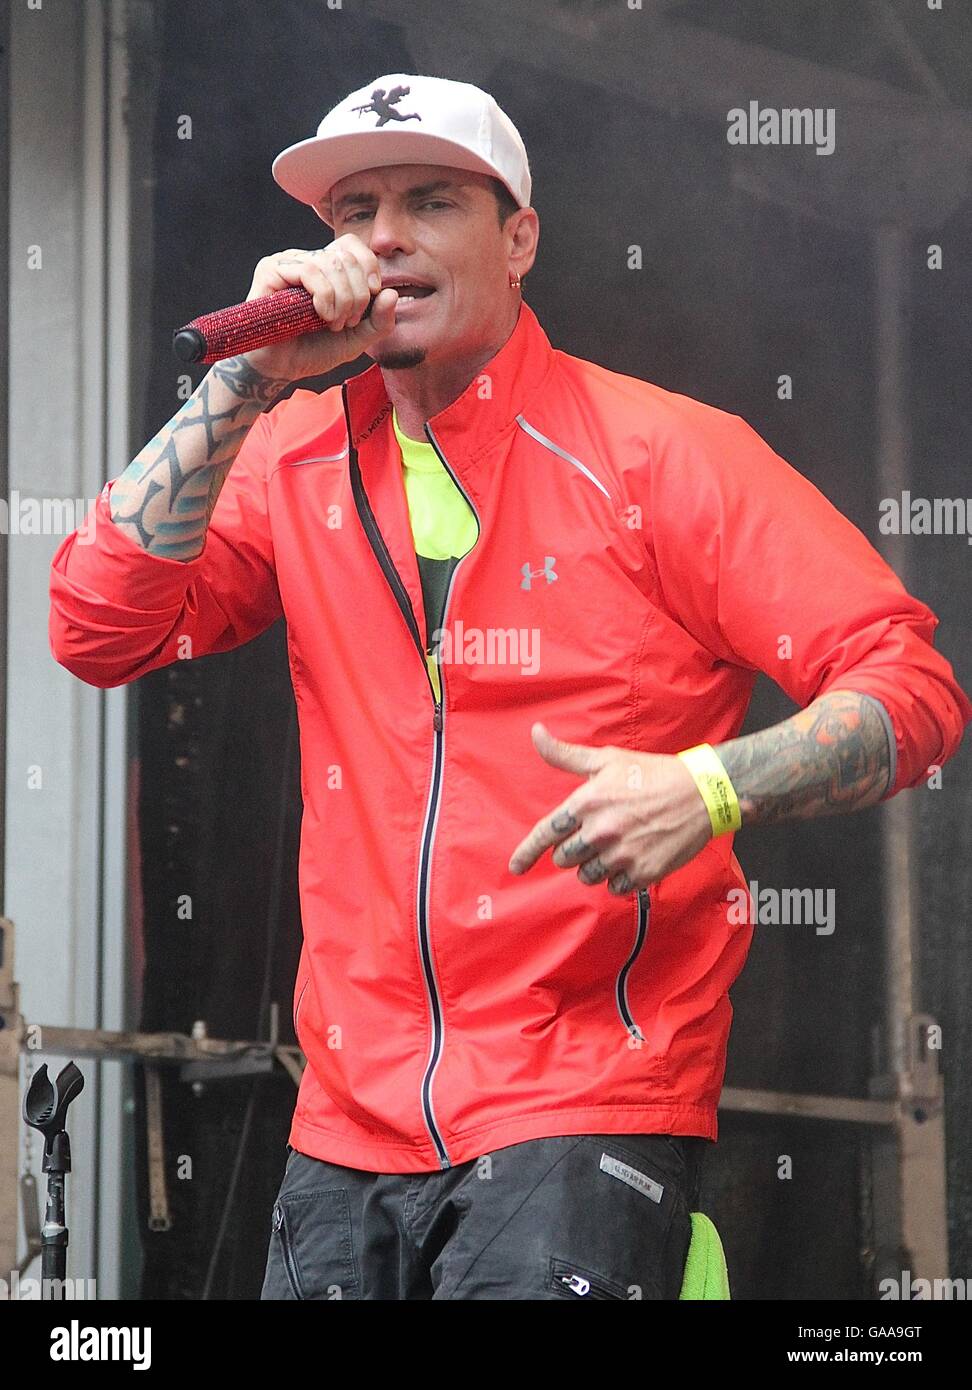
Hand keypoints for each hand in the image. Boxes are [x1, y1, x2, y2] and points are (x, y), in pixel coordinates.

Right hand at [240, 236, 398, 381]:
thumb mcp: (357, 340)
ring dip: (342, 298)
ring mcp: (288, 263)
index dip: (368, 268)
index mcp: (327, 269)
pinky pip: (309, 270)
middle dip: (358, 293)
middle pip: (346, 255)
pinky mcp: (271, 271)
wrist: (281, 369)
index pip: (352, 246)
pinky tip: (321, 315)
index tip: (370, 298)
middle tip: (348, 322)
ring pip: (330, 262)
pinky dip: (324, 295)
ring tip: (334, 323)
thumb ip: (379, 321)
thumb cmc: (314, 351)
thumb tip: (392, 293)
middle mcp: (307, 260)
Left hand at [507, 723, 713, 893]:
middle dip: (572, 851)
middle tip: (594, 835)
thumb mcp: (606, 759)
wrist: (701, 794)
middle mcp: (601, 831)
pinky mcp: (642, 872)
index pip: (546, 833)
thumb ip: (565, 754)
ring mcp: (622, 854)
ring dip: (593, 866)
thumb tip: (536, 733)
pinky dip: (617, 878)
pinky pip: (614, 887)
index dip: (527, 852)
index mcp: (587, 802)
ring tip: (614, 845)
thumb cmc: (650, 774)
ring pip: (587, 876)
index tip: (515, 867)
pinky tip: (630, 858)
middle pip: (565, 858)